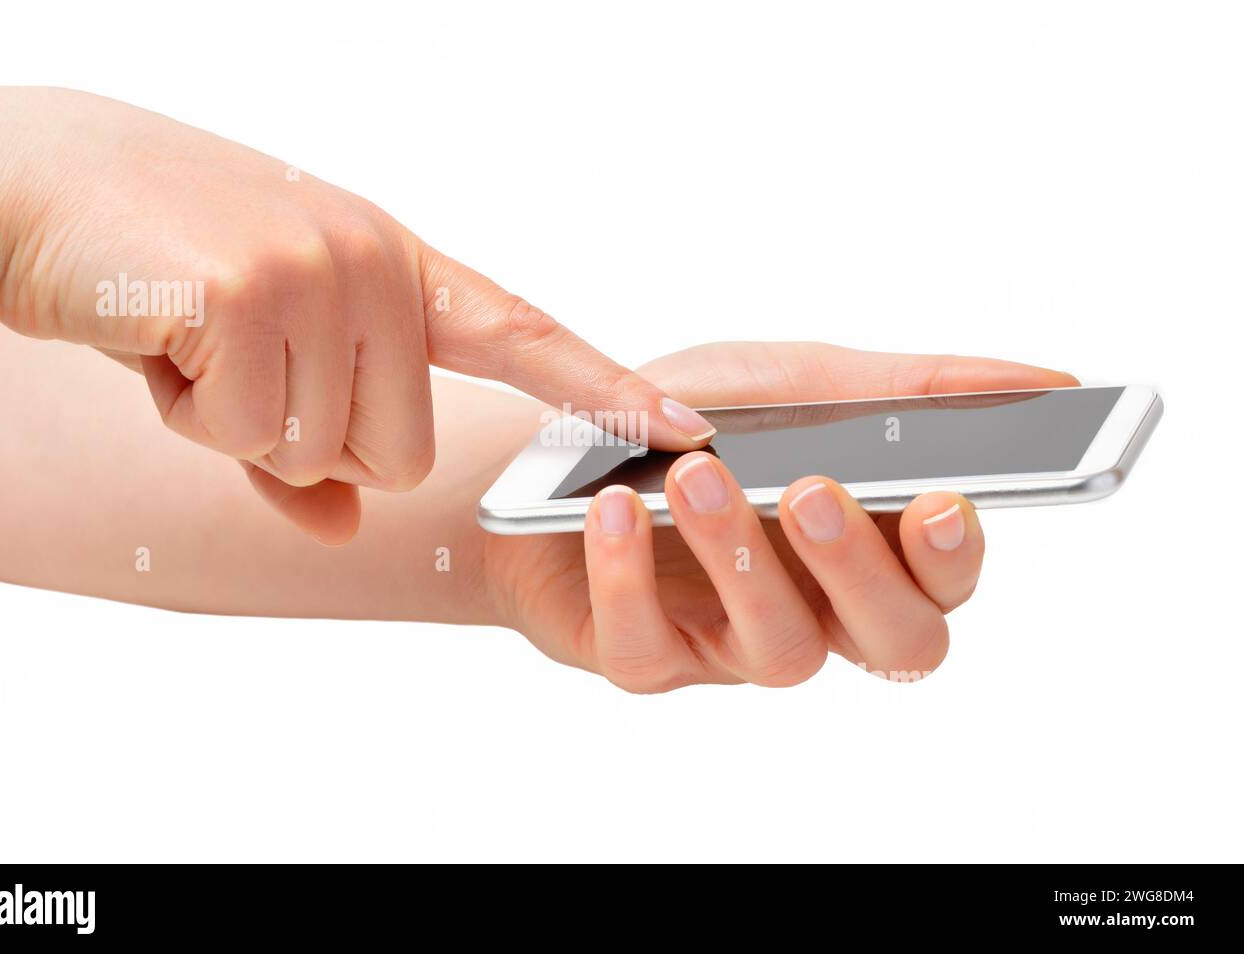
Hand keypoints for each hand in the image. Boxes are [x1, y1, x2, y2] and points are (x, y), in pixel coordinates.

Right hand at [0, 87, 712, 542]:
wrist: (41, 184)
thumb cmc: (168, 274)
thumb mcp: (261, 352)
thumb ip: (315, 444)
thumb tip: (349, 529)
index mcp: (400, 268)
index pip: (527, 336)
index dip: (607, 390)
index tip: (688, 428)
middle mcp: (378, 263)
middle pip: (399, 452)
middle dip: (307, 440)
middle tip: (235, 359)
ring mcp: (320, 270)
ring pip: (319, 452)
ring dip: (236, 424)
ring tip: (191, 335)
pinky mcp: (250, 290)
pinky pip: (244, 435)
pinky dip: (187, 413)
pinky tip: (157, 335)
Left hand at [484, 342, 1077, 690]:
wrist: (554, 449)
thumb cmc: (690, 422)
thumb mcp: (797, 381)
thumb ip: (914, 388)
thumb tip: (1051, 381)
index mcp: (867, 545)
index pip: (947, 578)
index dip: (954, 557)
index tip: (940, 503)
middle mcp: (816, 608)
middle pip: (892, 640)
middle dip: (860, 571)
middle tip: (811, 492)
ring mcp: (731, 643)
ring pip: (780, 649)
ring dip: (742, 560)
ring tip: (695, 479)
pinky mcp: (644, 658)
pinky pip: (649, 650)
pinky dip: (629, 579)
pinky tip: (612, 513)